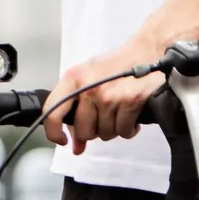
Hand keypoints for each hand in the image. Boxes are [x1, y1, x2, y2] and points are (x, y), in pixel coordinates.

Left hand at [43, 41, 164, 154]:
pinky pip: (124, 132)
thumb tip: (76, 147)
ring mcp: (109, 95)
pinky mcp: (129, 101)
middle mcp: (89, 87)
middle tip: (103, 119)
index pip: (53, 112)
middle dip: (94, 131)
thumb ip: (78, 112)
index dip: (54, 132)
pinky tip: (131, 116)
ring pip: (105, 134)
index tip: (63, 140)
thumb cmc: (115, 68)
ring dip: (113, 129)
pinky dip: (129, 129)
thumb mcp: (89, 82)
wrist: (146, 52)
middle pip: (83, 131)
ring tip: (119, 112)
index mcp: (73, 78)